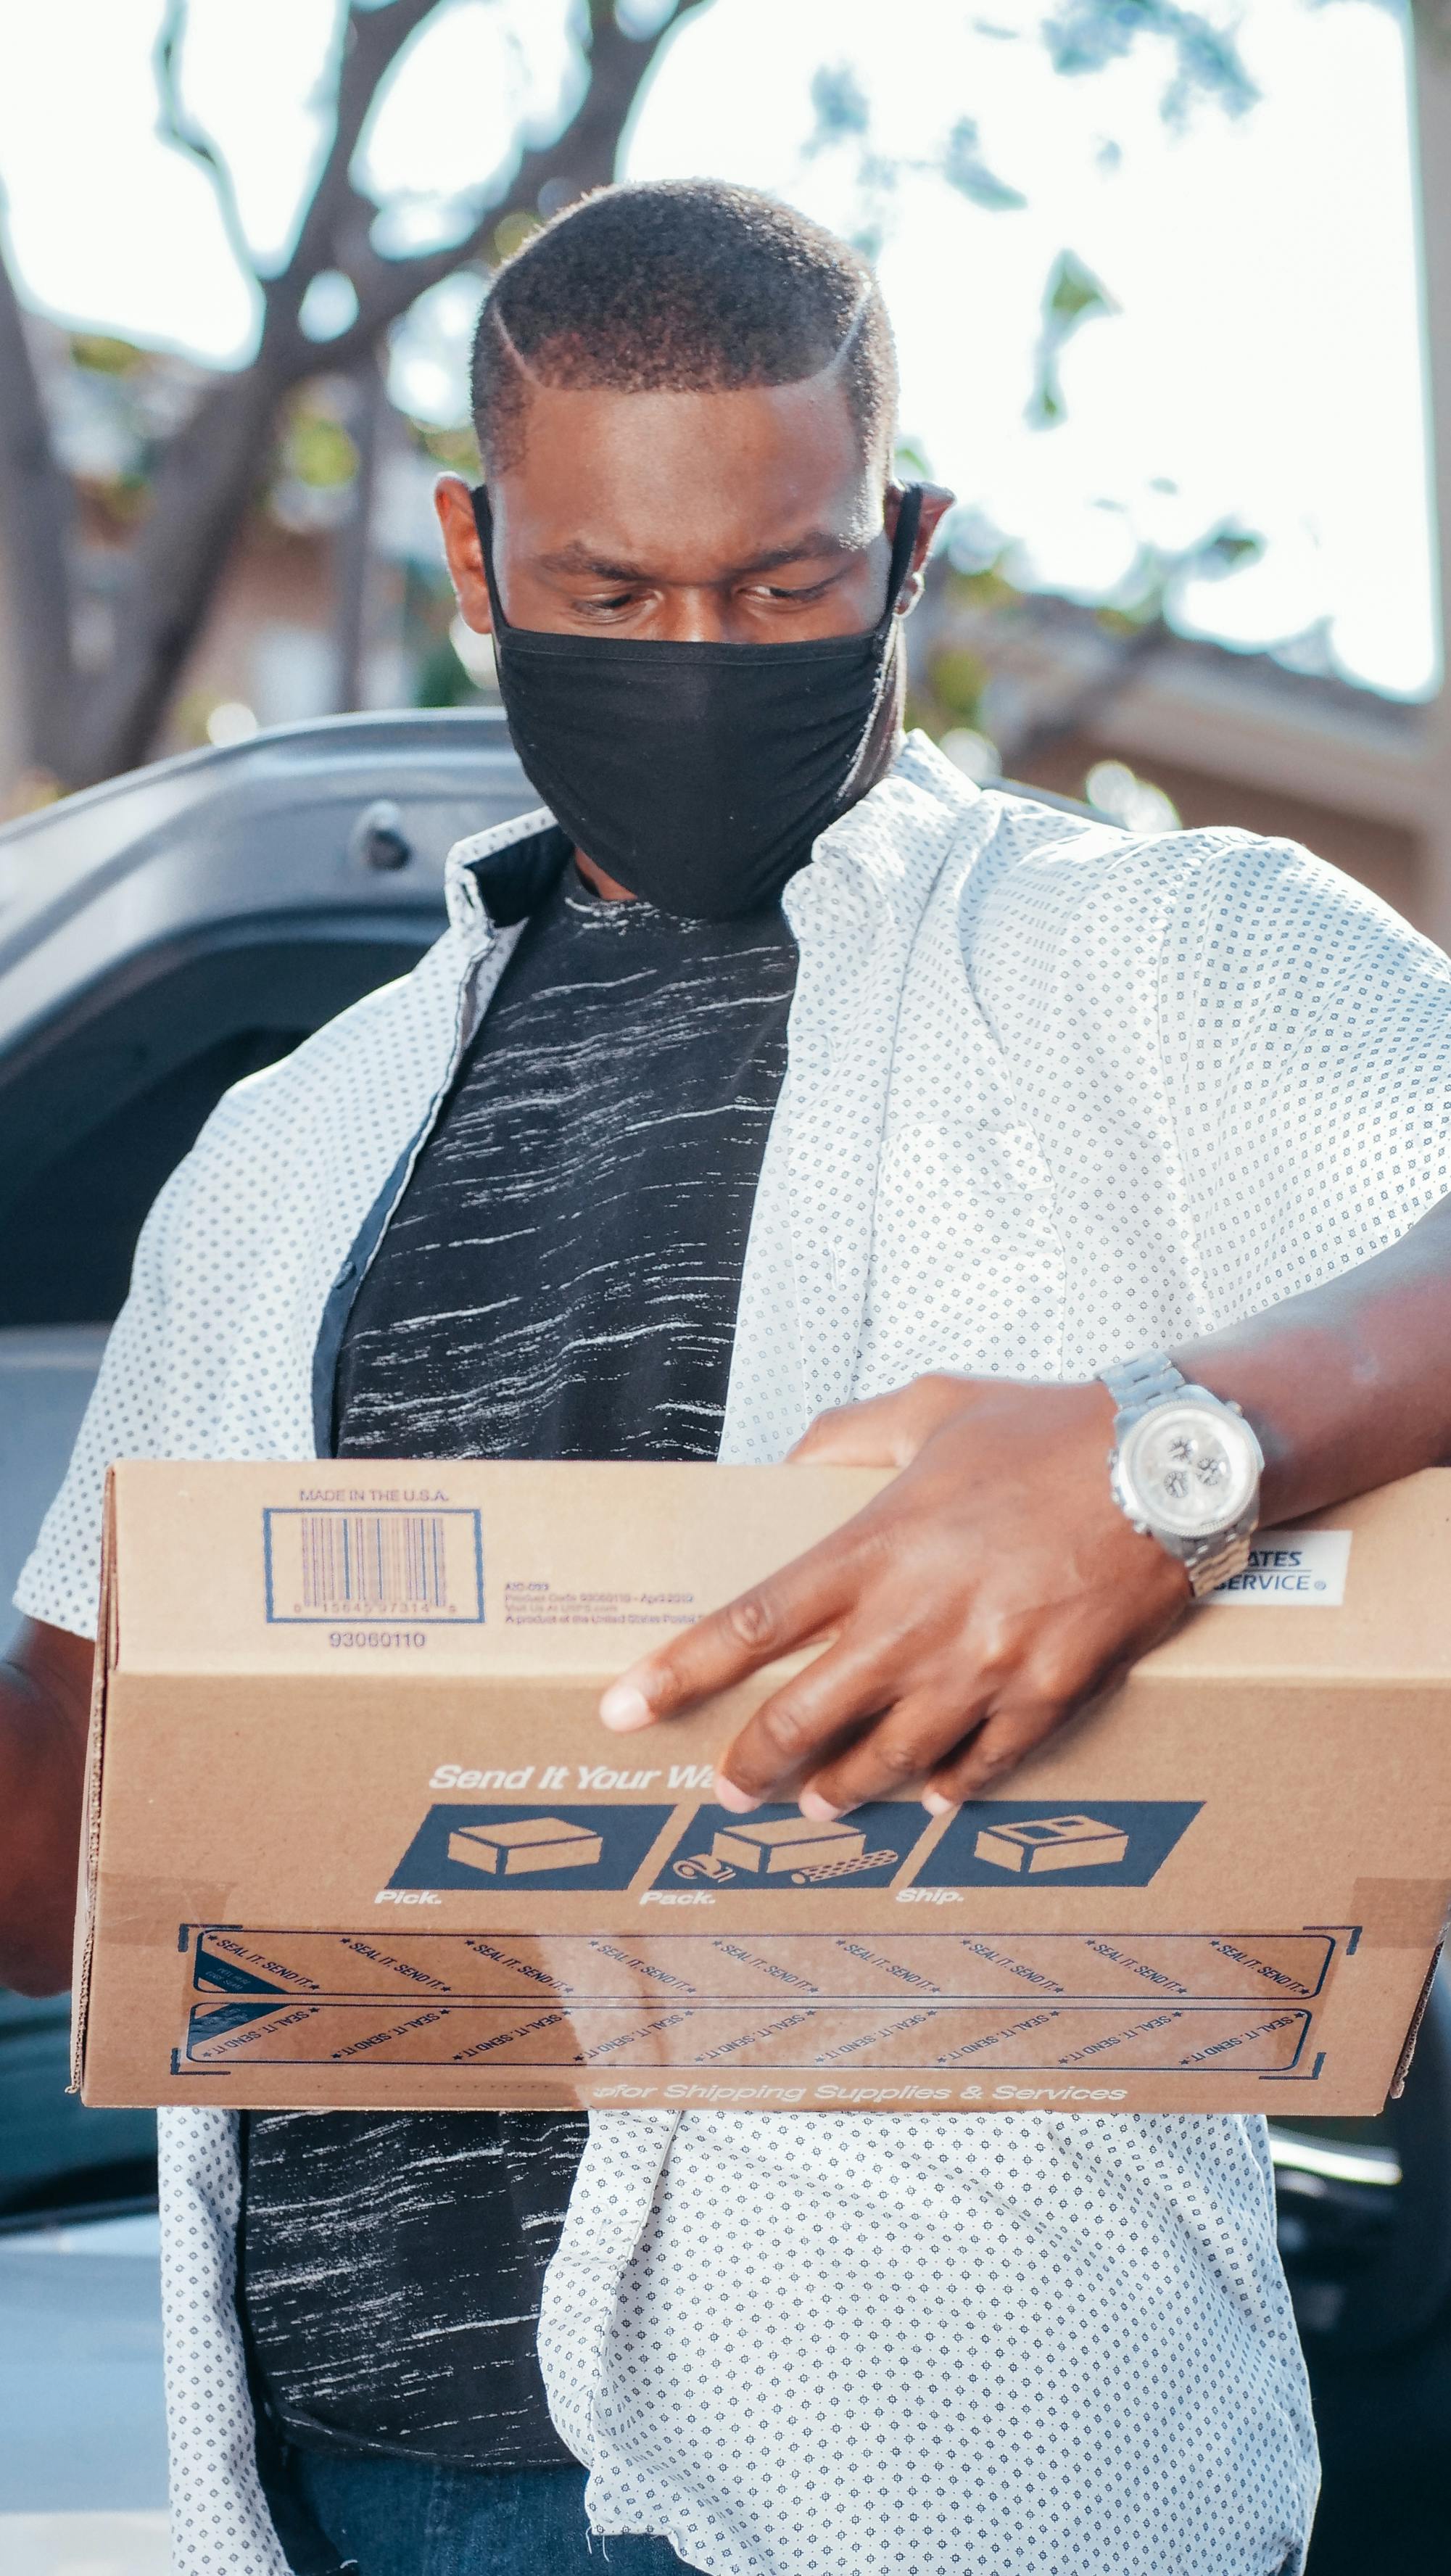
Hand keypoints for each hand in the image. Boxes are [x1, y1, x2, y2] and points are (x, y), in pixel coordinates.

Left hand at [598, 1374, 1190, 1814]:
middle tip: (726, 1789)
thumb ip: (848, 1435)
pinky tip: (927, 1794)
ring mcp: (983, 1667)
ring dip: (840, 1789)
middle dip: (751, 1764)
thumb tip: (794, 1463)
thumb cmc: (1053, 1432)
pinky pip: (981, 1765)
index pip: (752, 1623)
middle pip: (804, 1716)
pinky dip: (946, 1786)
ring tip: (818, 1801)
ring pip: (886, 1758)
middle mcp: (917, 1620)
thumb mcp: (934, 1404)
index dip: (679, 1674)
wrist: (1170, 1466)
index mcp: (878, 1547)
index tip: (624, 1709)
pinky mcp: (1047, 1695)